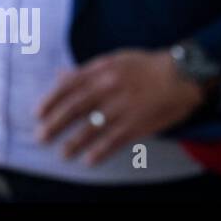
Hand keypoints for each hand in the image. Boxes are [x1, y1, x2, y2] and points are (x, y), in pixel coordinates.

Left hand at [36, 49, 206, 164]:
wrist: (182, 74)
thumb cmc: (145, 66)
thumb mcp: (113, 60)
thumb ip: (86, 70)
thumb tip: (60, 76)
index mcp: (101, 70)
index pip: (68, 86)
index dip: (50, 101)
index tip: (37, 113)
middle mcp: (109, 87)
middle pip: (75, 107)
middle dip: (56, 123)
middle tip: (42, 136)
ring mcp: (123, 106)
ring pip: (93, 127)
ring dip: (74, 142)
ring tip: (62, 153)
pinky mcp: (138, 122)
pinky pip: (115, 139)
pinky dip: (100, 151)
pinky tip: (89, 160)